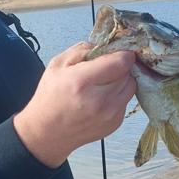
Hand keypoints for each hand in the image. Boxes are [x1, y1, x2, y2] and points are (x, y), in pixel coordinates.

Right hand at [13, 42, 135, 167]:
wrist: (47, 133)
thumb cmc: (50, 97)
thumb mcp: (57, 65)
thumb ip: (82, 50)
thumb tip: (105, 44)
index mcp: (81, 82)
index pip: (120, 62)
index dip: (123, 53)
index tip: (119, 51)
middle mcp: (99, 100)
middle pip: (127, 73)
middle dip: (120, 65)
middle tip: (106, 66)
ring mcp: (109, 114)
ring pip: (131, 86)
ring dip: (122, 79)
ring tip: (104, 81)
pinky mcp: (115, 123)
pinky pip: (126, 100)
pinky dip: (119, 94)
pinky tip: (102, 97)